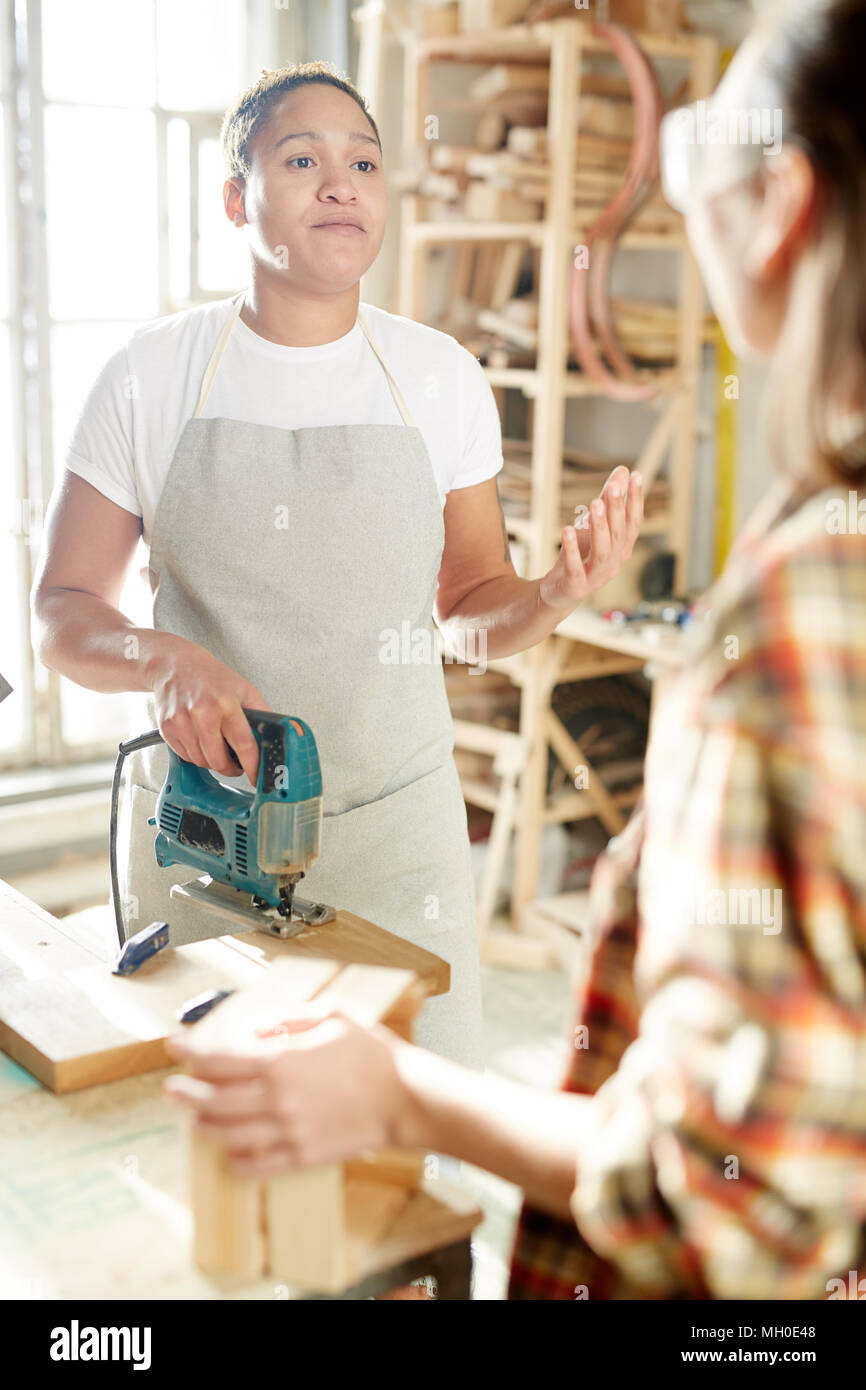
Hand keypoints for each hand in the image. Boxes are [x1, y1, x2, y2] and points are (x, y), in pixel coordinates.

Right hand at [145, 633, 270, 784]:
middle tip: (236, 763)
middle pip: (218, 761)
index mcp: (225, 704)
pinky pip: (186, 756)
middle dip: (230, 768)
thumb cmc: (210, 676)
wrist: (175, 665)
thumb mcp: (244, 689)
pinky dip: (196, 755)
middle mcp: (202, 714)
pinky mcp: (167, 729)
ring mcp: (181, 722)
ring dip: (212, 761)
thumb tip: (273, 739)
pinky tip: (201, 740)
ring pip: (201, 762)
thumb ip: (261, 714)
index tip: (256, 777)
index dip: (252, 766)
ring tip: (218, 747)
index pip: (244, 744)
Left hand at [164, 1011, 409, 1176]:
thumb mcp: (332, 1015)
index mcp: (281, 1061)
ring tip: (193, 1121)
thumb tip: (253, 1030)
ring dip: (204, 1127)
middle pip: (215, 1101)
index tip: (175, 1046)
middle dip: (187, 1094)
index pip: (219, 1060)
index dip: (190, 1053)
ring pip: (230, 1134)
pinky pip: (259, 1165)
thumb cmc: (372, 1052)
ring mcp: (289, 1131)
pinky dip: (238, 1162)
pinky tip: (229, 1156)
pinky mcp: (303, 1155)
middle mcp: (278, 1099)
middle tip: (172, 1089)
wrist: (405, 1097)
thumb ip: (287, 1020)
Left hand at [538, 465, 642, 613]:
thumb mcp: (594, 526)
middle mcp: (614, 563)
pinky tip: (567, 529)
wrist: (560, 592)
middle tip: (613, 487)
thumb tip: (623, 470)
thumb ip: (608, 501)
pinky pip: (575, 566)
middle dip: (616, 510)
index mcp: (622, 548)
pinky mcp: (576, 585)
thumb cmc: (582, 555)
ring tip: (594, 504)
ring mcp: (596, 576)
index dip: (636, 500)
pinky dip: (572, 549)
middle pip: (618, 534)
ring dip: (599, 527)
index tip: (637, 476)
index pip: (633, 522)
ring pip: (602, 551)